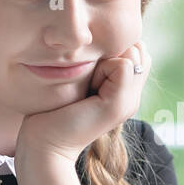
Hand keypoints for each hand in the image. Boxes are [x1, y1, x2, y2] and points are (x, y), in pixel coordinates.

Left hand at [15, 41, 150, 163]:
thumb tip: (117, 42)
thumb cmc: (54, 109)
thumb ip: (102, 63)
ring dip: (105, 63)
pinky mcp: (120, 105)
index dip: (113, 51)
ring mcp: (130, 103)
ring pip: (133, 55)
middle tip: (89, 82)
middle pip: (138, 50)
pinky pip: (123, 65)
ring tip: (88, 88)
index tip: (89, 76)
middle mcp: (133, 97)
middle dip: (112, 54)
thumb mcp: (83, 79)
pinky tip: (88, 93)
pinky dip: (101, 70)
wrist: (45, 142)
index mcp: (125, 92)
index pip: (137, 49)